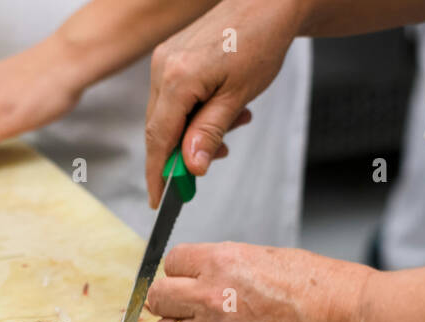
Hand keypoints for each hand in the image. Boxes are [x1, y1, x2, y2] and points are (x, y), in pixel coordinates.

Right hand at [145, 0, 303, 204]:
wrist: (266, 3)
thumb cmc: (259, 42)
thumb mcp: (238, 97)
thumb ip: (209, 132)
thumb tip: (191, 166)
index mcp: (177, 79)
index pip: (158, 139)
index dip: (157, 174)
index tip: (159, 200)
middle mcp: (162, 68)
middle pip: (159, 129)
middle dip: (182, 153)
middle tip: (211, 162)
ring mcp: (164, 59)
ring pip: (168, 114)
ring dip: (193, 132)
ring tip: (229, 130)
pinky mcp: (172, 55)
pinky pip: (174, 96)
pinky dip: (193, 113)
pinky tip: (221, 111)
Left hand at [146, 243, 372, 321]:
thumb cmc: (330, 293)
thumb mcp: (276, 259)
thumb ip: (236, 270)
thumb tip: (216, 280)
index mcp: (223, 262)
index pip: (172, 263)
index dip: (180, 273)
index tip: (188, 281)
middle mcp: (210, 298)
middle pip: (159, 300)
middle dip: (170, 304)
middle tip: (185, 310)